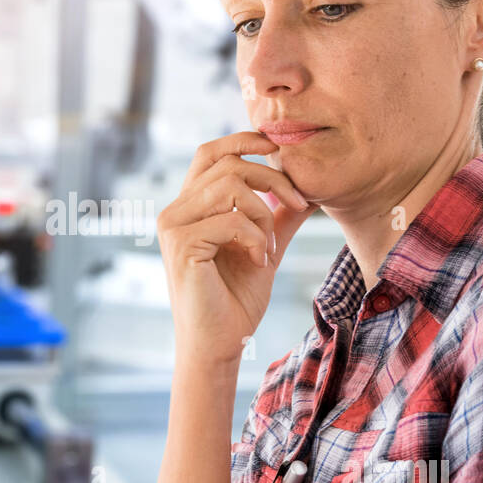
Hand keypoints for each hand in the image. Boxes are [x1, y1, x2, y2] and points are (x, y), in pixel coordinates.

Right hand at [156, 131, 310, 365]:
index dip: (243, 140)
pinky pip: (231, 219)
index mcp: (190, 206)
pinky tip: (259, 260)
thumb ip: (280, 217)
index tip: (279, 148)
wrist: (219, 343)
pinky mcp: (181, 244)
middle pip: (228, 164)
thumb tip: (308, 190)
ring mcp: (173, 225)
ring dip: (264, 214)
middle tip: (299, 203)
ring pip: (231, 186)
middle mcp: (175, 210)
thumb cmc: (235, 300)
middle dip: (273, 179)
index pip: (210, 153)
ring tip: (270, 245)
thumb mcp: (265, 248)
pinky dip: (256, 238)